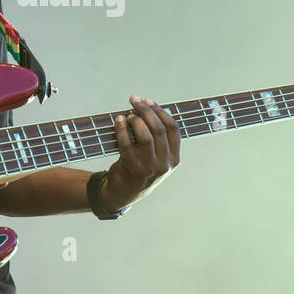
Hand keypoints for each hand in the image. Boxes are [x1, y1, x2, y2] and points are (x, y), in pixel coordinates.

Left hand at [104, 95, 179, 210]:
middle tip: (134, 100)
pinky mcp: (132, 169)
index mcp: (174, 159)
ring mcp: (149, 168)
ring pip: (145, 136)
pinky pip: (126, 144)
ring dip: (135, 120)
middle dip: (146, 110)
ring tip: (128, 114)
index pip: (173, 129)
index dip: (160, 111)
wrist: (124, 193)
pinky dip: (122, 129)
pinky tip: (119, 120)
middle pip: (159, 129)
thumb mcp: (157, 158)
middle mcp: (164, 164)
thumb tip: (148, 107)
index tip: (148, 101)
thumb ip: (158, 139)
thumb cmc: (141, 169)